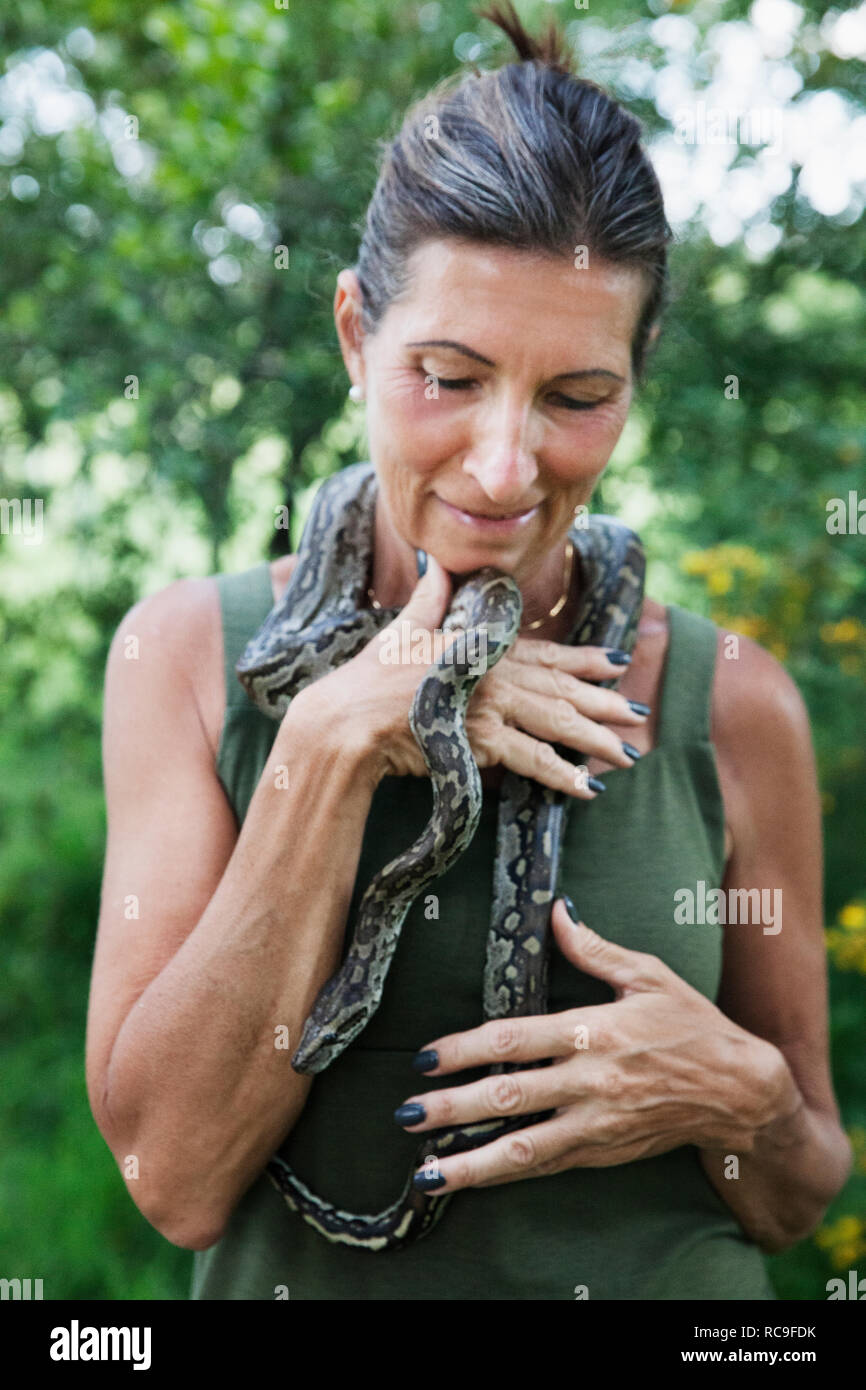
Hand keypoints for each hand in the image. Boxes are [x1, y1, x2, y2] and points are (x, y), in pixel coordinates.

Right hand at [305, 556, 648, 797]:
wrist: (349, 718)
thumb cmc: (370, 676)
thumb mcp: (404, 628)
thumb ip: (430, 598)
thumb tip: (439, 566)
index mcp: (482, 647)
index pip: (545, 654)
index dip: (585, 660)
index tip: (620, 663)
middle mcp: (494, 672)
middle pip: (562, 689)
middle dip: (605, 703)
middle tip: (640, 716)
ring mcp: (490, 705)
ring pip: (556, 722)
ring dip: (597, 740)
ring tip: (629, 756)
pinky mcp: (481, 738)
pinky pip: (532, 758)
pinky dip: (562, 774)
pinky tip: (588, 788)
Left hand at [394, 900, 796, 1192]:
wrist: (739, 1092)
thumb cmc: (693, 1025)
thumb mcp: (648, 975)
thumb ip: (594, 949)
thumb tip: (555, 913)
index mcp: (595, 1031)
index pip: (516, 1039)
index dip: (467, 1048)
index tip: (428, 1054)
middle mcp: (591, 1082)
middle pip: (509, 1097)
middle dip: (452, 1107)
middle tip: (407, 1113)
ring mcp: (596, 1123)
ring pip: (523, 1148)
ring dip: (470, 1161)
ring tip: (425, 1172)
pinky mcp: (602, 1151)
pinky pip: (545, 1166)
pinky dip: (505, 1174)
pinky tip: (470, 1178)